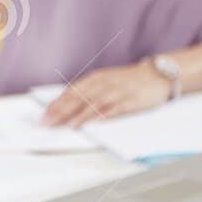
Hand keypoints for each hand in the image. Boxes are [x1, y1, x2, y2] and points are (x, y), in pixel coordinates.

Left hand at [41, 62, 170, 126]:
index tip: (43, 115)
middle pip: (78, 98)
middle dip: (60, 112)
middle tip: (47, 123)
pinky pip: (114, 109)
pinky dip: (102, 116)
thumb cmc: (129, 81)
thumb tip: (68, 106)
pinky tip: (93, 123)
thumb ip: (90, 92)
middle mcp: (103, 84)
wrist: (158, 74)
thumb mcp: (106, 81)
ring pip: (93, 104)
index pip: (70, 92)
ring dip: (79, 116)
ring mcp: (116, 92)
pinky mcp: (130, 101)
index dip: (56, 104)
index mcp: (95, 79)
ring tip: (66, 126)